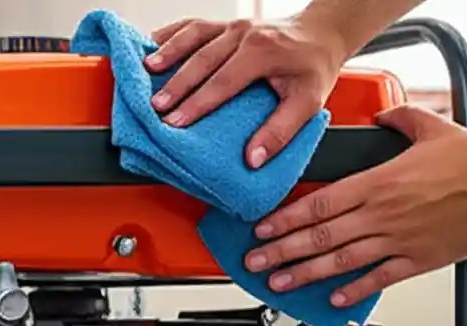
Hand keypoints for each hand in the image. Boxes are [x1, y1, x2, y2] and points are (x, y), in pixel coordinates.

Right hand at [145, 16, 347, 167]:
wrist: (321, 33)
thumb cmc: (313, 67)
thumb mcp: (308, 102)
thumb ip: (281, 131)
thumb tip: (253, 159)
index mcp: (263, 51)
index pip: (224, 81)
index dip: (197, 103)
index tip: (175, 123)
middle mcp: (244, 33)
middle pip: (202, 58)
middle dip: (176, 84)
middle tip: (154, 108)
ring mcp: (231, 24)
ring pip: (193, 35)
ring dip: (167, 52)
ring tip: (145, 70)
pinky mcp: (223, 24)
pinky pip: (192, 25)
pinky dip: (170, 35)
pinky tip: (151, 46)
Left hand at [244, 105, 466, 306]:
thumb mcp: (426, 126)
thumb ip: (396, 120)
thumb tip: (379, 117)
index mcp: (376, 182)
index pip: (317, 204)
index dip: (285, 220)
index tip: (262, 230)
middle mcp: (380, 213)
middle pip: (320, 236)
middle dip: (281, 251)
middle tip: (253, 263)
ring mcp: (398, 239)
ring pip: (341, 261)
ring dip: (305, 274)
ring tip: (279, 284)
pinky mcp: (420, 259)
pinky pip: (379, 278)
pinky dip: (354, 290)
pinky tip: (333, 300)